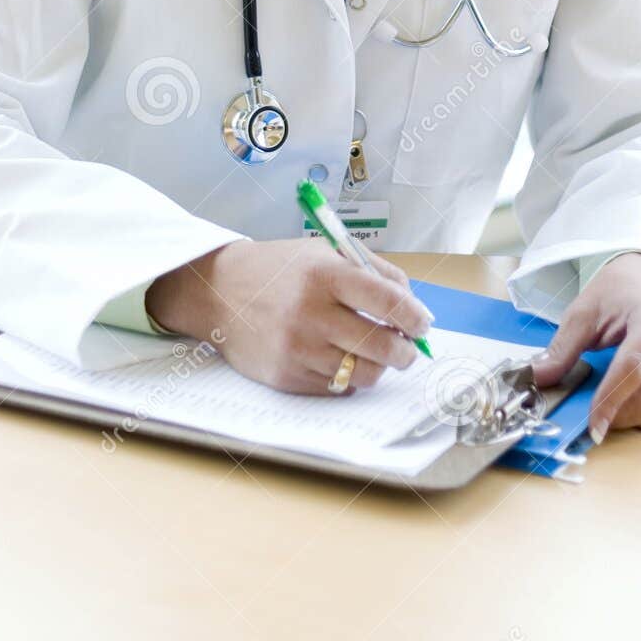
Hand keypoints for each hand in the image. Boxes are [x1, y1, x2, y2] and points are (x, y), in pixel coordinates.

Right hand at [145, 238, 434, 395]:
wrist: (218, 292)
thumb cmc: (279, 271)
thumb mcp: (323, 253)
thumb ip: (372, 272)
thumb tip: (414, 306)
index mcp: (324, 274)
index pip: (388, 301)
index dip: (414, 317)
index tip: (423, 324)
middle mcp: (310, 312)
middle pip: (381, 345)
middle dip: (406, 351)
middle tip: (408, 348)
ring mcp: (296, 348)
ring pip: (362, 374)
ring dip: (380, 368)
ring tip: (379, 356)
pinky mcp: (285, 376)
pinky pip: (335, 388)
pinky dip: (349, 378)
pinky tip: (343, 361)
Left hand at [529, 252, 640, 441]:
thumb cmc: (617, 295)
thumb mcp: (583, 312)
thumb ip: (562, 348)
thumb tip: (536, 379)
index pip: (633, 370)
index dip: (610, 402)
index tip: (592, 427)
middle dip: (616, 416)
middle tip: (593, 410)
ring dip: (632, 415)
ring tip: (616, 391)